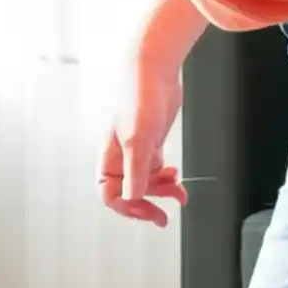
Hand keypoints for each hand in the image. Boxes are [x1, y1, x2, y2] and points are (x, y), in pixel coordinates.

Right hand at [99, 59, 186, 227]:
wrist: (153, 72)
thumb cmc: (137, 99)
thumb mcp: (138, 140)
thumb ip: (136, 171)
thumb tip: (133, 198)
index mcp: (108, 160)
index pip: (111, 196)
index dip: (129, 208)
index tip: (149, 212)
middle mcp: (119, 160)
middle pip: (130, 194)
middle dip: (148, 205)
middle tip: (165, 216)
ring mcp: (135, 153)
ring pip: (145, 184)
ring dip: (162, 192)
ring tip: (179, 194)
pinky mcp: (149, 145)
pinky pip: (155, 171)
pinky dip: (166, 178)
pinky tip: (175, 177)